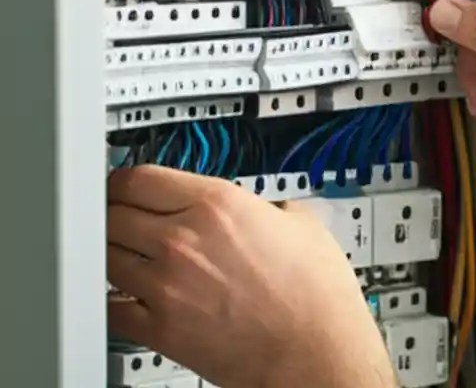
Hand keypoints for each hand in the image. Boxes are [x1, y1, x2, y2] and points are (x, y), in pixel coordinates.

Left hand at [107, 166, 394, 387]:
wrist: (315, 350)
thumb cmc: (317, 295)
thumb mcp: (303, 224)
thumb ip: (268, 207)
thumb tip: (262, 209)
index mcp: (218, 205)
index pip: (139, 179)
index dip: (125, 181)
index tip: (126, 187)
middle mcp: (183, 241)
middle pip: (113, 213)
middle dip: (114, 213)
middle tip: (121, 217)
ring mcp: (165, 286)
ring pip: (104, 256)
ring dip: (111, 253)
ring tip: (124, 255)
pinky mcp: (158, 329)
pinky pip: (109, 307)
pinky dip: (110, 299)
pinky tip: (123, 296)